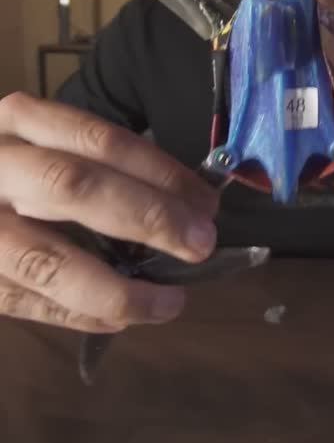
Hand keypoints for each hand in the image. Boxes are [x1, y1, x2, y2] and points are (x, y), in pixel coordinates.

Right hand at [0, 93, 218, 333]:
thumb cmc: (11, 177)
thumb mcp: (40, 148)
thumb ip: (97, 168)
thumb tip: (184, 208)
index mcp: (18, 122)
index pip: (98, 139)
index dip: (158, 171)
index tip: (205, 203)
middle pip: (74, 186)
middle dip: (147, 217)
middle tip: (200, 243)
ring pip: (46, 261)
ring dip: (117, 288)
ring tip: (169, 303)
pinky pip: (27, 303)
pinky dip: (79, 315)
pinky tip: (121, 320)